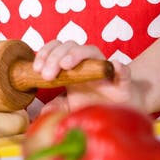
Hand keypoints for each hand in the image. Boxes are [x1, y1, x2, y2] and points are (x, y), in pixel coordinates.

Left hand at [32, 40, 148, 113]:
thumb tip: (44, 113)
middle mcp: (87, 62)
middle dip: (55, 56)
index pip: (57, 48)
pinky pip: (123, 69)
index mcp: (72, 66)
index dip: (45, 53)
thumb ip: (58, 106)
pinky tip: (113, 66)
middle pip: (70, 46)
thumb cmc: (94, 102)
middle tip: (47, 74)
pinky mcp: (124, 80)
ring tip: (66, 65)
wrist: (121, 109)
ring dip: (76, 54)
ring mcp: (104, 68)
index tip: (36, 69)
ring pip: (91, 50)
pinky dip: (118, 67)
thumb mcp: (72, 106)